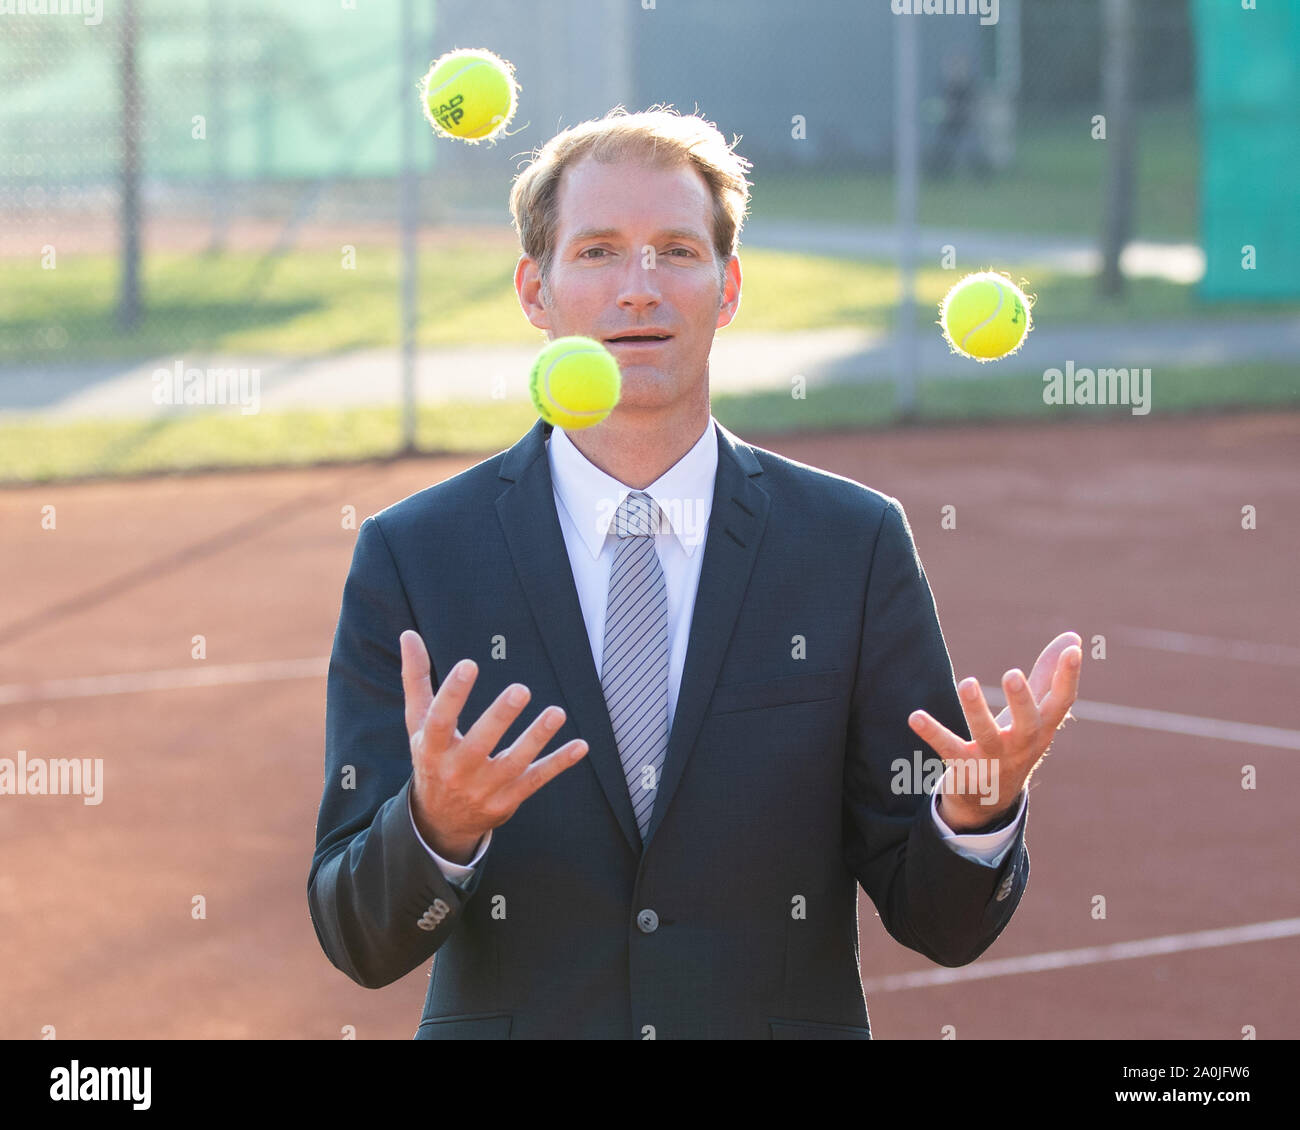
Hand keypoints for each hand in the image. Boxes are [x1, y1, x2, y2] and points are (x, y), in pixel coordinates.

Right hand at [400, 630, 587, 863]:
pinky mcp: (508, 799)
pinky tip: (580, 745)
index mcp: (432, 748)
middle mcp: (456, 771)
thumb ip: (417, 679)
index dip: (453, 694)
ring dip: (536, 738)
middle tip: (521, 689)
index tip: (469, 664)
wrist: (440, 820)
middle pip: (478, 744)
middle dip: (500, 718)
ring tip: (557, 712)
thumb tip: (409, 634)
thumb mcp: (417, 723)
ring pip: (513, 762)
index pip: (439, 721)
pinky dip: (558, 764)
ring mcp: (484, 788)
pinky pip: (536, 780)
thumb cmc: (432, 757)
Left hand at [907, 631, 1081, 831]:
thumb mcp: (1035, 714)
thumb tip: (1073, 638)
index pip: (1062, 702)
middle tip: (1013, 674)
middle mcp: (1022, 745)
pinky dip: (932, 733)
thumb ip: (1050, 676)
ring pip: (986, 736)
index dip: (1069, 677)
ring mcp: (993, 759)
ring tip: (967, 683)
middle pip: (1027, 724)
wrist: (990, 801)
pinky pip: (948, 749)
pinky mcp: (965, 768)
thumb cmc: (1016, 744)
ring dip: (976, 710)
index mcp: (1043, 728)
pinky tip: (915, 716)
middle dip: (1021, 700)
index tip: (1073, 652)